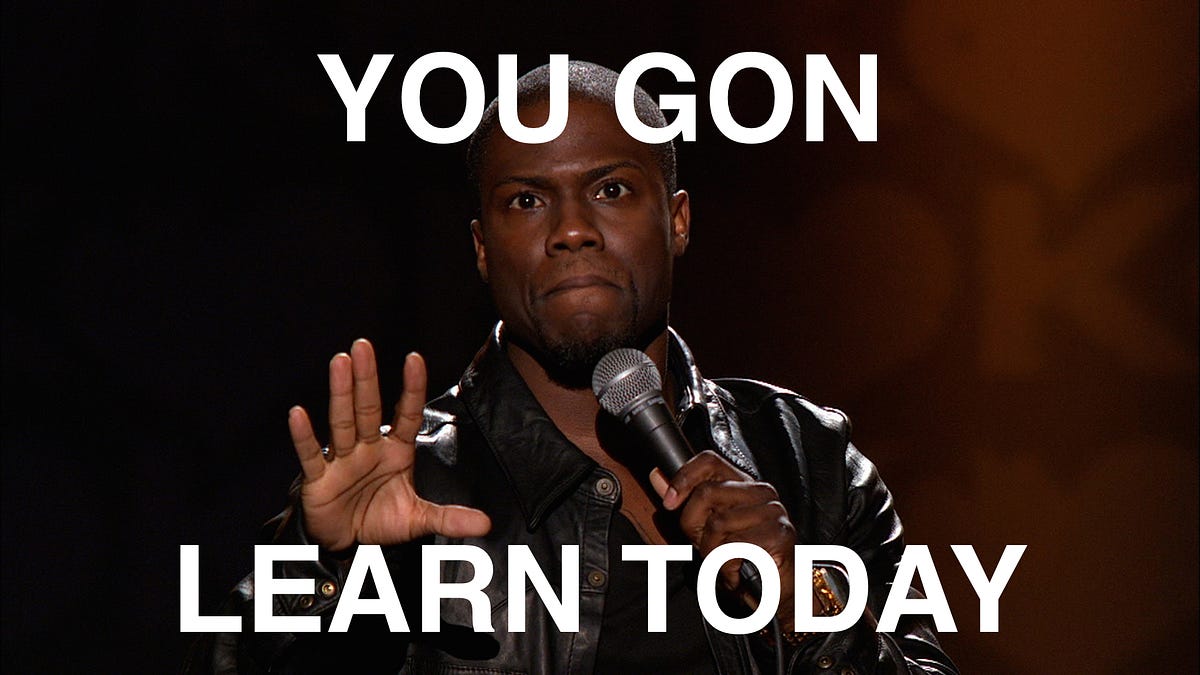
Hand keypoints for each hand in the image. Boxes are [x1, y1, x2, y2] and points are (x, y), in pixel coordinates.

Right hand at [288, 339, 491, 550]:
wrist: (346, 543)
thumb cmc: (380, 519)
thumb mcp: (418, 519)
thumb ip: (449, 518)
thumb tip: (486, 524)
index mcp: (395, 451)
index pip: (406, 414)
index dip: (410, 389)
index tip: (414, 359)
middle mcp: (368, 448)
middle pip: (368, 408)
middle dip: (367, 378)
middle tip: (364, 345)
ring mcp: (342, 459)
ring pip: (342, 422)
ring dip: (341, 393)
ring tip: (341, 362)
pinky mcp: (319, 478)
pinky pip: (312, 454)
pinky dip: (305, 437)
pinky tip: (299, 414)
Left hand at [651, 450, 798, 625]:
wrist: (774, 595)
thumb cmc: (741, 560)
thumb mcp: (704, 529)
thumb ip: (684, 503)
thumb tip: (657, 476)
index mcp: (744, 485)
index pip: (710, 461)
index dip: (684, 478)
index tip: (669, 502)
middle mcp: (761, 492)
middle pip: (707, 492)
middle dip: (694, 525)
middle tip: (706, 547)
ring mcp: (773, 511)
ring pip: (717, 522)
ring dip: (711, 552)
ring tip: (724, 562)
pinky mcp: (779, 534)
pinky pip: (733, 546)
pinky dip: (727, 566)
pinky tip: (737, 571)